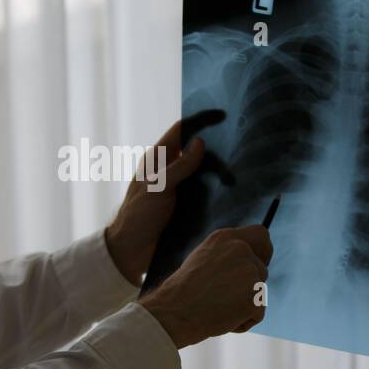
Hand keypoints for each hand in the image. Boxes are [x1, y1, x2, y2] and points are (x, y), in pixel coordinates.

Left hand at [103, 110, 224, 283]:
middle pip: (197, 150)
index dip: (201, 120)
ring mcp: (177, 187)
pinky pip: (204, 191)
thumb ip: (179, 166)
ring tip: (238, 178)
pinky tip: (233, 194)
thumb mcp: (158, 188)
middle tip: (237, 156)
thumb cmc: (138, 216)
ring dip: (220, 173)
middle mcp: (168, 169)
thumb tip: (200, 143)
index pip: (181, 130)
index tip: (222, 116)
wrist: (130, 252)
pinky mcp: (184, 205)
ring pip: (204, 171)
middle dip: (217, 151)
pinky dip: (218, 190)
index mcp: (157, 159)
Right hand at [139, 225, 273, 348]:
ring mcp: (251, 273)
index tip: (257, 264)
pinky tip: (221, 318)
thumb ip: (227, 256)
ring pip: (259, 293)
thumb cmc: (183, 291)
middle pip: (262, 270)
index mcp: (226, 237)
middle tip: (223, 297)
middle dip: (249, 286)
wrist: (173, 312)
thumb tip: (249, 261)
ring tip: (216, 307)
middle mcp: (241, 250)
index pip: (261, 235)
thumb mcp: (203, 259)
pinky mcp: (255, 297)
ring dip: (243, 305)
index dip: (262, 252)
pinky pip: (257, 314)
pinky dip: (242, 321)